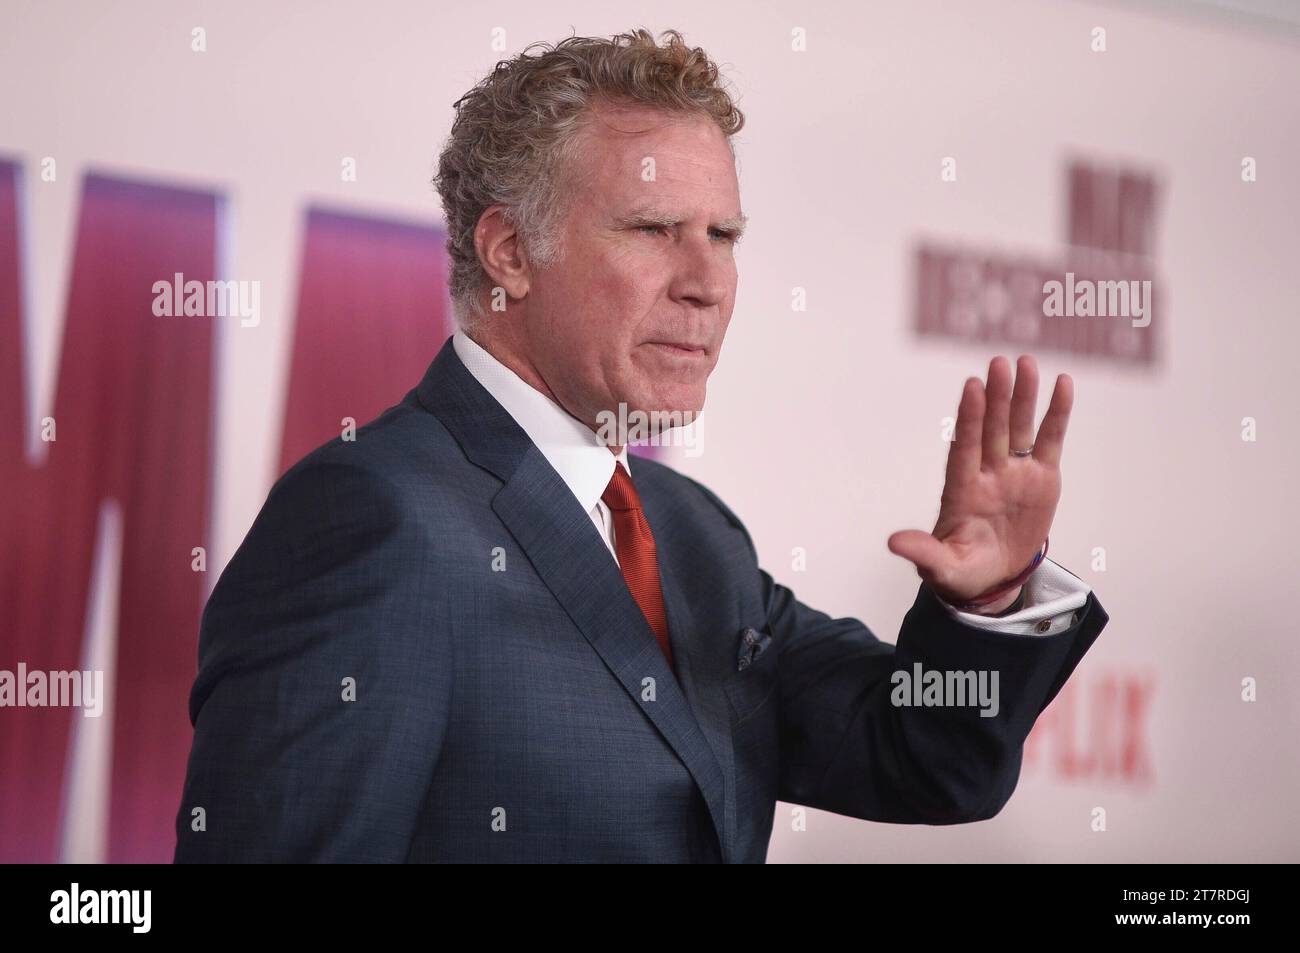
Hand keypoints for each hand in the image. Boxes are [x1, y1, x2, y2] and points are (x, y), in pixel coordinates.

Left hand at [887, 355, 1073, 603]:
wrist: (993, 577)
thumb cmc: (961, 570)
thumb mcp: (942, 566)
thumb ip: (923, 552)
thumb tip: (892, 543)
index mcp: (962, 490)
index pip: (965, 447)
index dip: (968, 418)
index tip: (972, 387)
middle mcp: (987, 473)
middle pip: (992, 429)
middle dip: (996, 398)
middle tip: (998, 363)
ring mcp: (1015, 472)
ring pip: (1019, 427)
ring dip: (1022, 396)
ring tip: (1025, 362)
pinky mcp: (1042, 478)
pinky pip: (1050, 440)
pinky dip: (1056, 414)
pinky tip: (1063, 384)